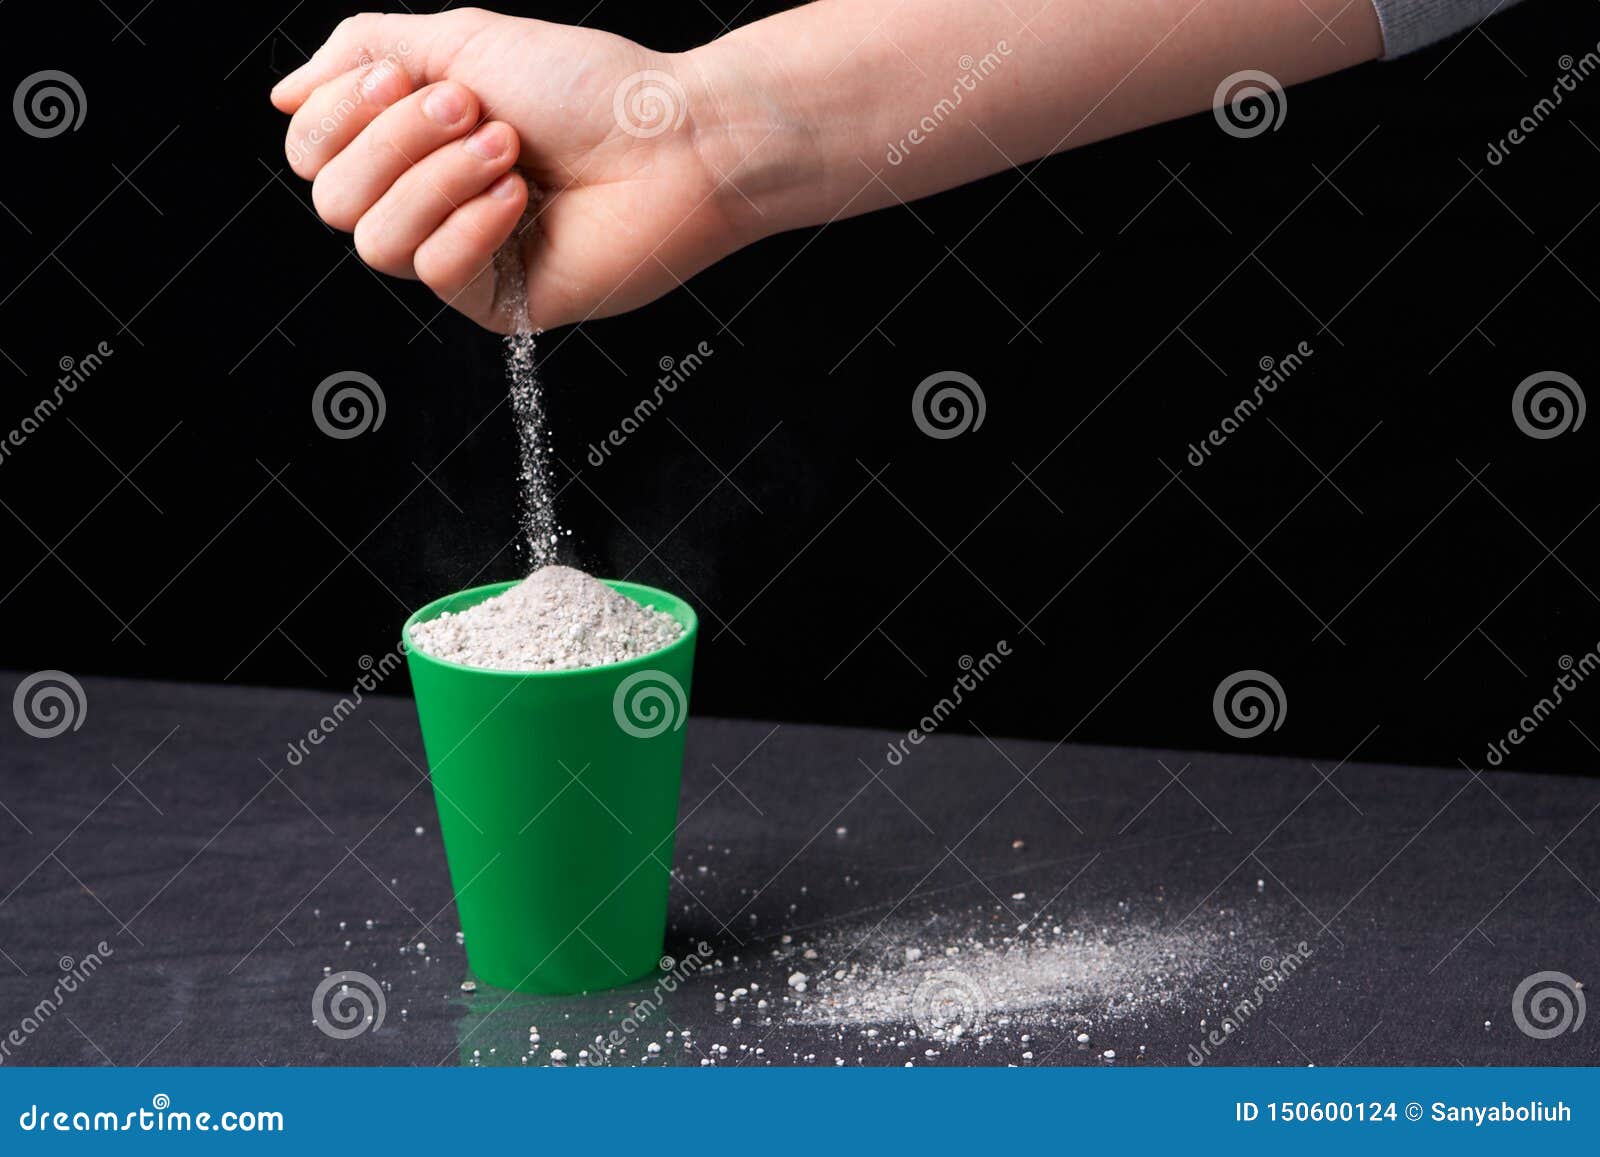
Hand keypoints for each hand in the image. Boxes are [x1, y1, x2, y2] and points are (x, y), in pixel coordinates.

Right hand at [271, 9, 748, 332]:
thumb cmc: (586, 88)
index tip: (408, 77)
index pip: (311, 148)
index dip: (342, 113)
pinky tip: (523, 198)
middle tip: (474, 109)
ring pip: (374, 240)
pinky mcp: (499, 301)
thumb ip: (365, 53)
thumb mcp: (460, 40)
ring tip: (508, 148)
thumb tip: (282, 96)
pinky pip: (436, 272)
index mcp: (411, 143)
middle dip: (396, 142)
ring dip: (438, 179)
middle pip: (332, 197)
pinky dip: (474, 222)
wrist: (673, 140)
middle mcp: (427, 202)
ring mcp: (462, 255)